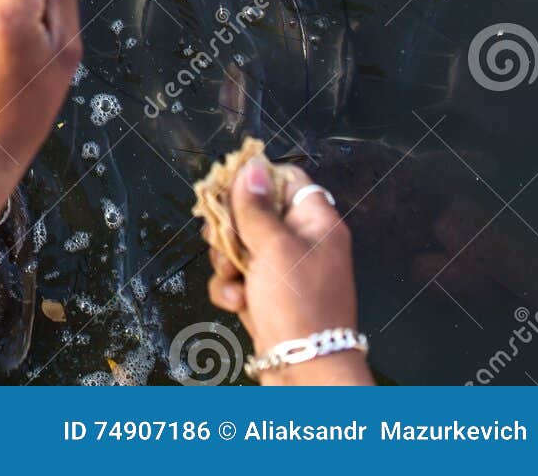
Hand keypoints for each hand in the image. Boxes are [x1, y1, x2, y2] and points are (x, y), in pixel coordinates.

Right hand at [207, 157, 372, 384]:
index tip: (229, 184)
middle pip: (253, 211)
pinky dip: (229, 287)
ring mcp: (282, 271)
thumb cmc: (299, 305)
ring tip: (232, 277)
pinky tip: (236, 301)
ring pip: (238, 245)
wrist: (306, 373)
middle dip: (230, 226)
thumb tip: (251, 164)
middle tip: (222, 237)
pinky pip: (236, 277)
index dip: (257, 177)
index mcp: (315, 222)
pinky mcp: (265, 295)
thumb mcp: (275, 247)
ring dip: (225, 260)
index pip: (287, 178)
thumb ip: (255, 205)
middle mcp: (300, 242)